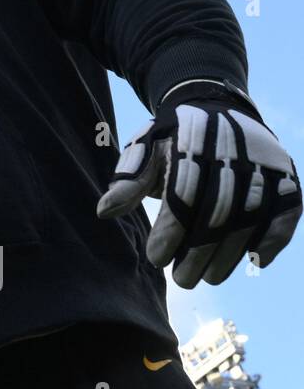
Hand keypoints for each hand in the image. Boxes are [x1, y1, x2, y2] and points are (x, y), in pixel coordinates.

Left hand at [97, 80, 300, 287]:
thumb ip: (128, 178)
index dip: (170, 232)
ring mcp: (267, 167)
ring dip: (230, 255)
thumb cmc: (175, 137)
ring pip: (250, 220)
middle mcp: (235, 153)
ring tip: (208, 277)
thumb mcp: (146, 147)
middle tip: (182, 280)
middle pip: (218, 213)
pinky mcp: (289, 180)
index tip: (156, 259)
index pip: (183, 195)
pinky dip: (271, 241)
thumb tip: (103, 212)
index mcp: (194, 142)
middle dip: (198, 252)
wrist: (218, 109)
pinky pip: (285, 216)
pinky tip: (252, 261)